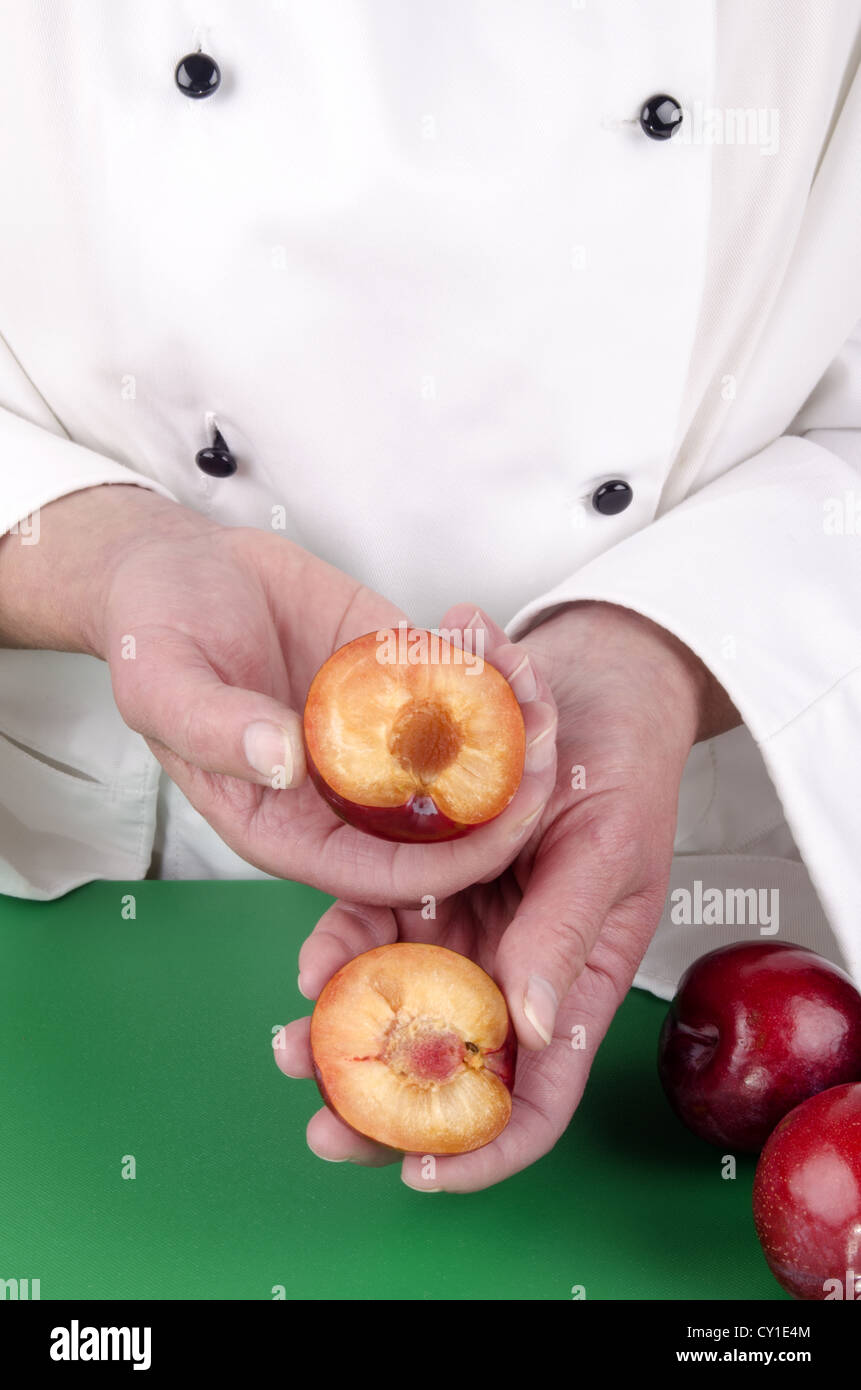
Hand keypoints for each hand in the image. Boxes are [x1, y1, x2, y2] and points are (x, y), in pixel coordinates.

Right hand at [44, 487, 555, 901]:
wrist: (178, 565)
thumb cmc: (154, 637)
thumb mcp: (163, 683)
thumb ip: (218, 729)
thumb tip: (286, 761)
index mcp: (291, 824)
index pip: (384, 873)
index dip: (449, 863)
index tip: (506, 831)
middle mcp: (345, 791)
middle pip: (442, 824)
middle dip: (505, 800)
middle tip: (550, 750)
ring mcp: (378, 734)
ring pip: (463, 755)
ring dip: (510, 730)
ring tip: (537, 684)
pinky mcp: (396, 676)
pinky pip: (455, 686)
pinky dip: (486, 670)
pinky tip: (500, 640)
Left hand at [275, 601, 738, 1189]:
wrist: (587, 676)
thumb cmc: (621, 762)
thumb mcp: (607, 848)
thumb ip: (566, 937)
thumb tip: (530, 1032)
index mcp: (575, 978)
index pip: (537, 1094)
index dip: (483, 1146)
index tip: (420, 1171)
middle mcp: (513, 962)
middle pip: (450, 1060)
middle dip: (383, 1101)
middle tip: (320, 1119)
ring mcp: (465, 920)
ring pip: (398, 1000)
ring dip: (344, 1031)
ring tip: (290, 1044)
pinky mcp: (421, 873)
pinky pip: (371, 923)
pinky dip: (340, 947)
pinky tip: (312, 960)